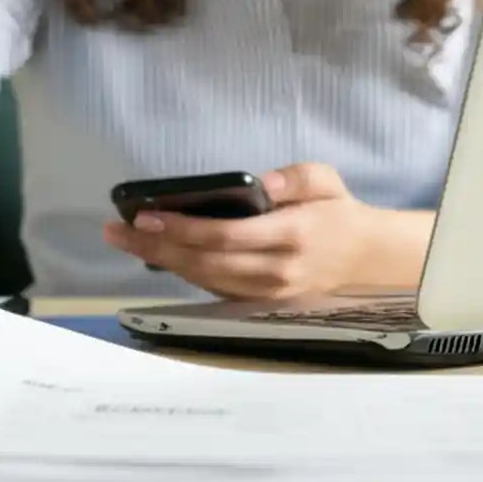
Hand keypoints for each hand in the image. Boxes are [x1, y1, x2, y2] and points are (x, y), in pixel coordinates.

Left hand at [102, 163, 433, 299]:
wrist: (366, 258)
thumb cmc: (338, 212)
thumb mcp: (325, 180)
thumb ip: (295, 178)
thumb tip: (258, 185)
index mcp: (291, 234)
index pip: (226, 236)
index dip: (182, 228)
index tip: (146, 215)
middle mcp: (275, 270)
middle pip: (204, 263)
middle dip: (156, 247)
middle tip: (116, 231)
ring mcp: (267, 292)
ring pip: (204, 280)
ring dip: (161, 261)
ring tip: (126, 241)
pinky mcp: (261, 303)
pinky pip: (214, 288)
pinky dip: (183, 271)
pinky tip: (157, 253)